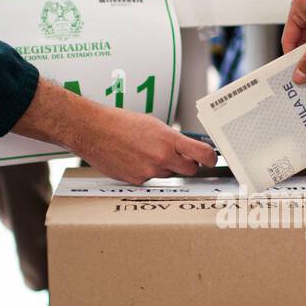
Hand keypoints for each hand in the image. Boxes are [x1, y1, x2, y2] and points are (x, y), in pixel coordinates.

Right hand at [12, 80, 216, 184]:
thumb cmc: (121, 123)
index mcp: (168, 140)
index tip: (212, 159)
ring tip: (145, 152)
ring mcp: (149, 172)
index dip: (211, 158)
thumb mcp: (153, 124)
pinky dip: (145, 171)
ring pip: (168, 175)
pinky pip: (150, 180)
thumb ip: (172, 138)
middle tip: (181, 157)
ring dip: (164, 167)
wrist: (93, 131)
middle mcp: (161, 158)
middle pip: (189, 171)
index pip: (202, 154)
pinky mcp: (136, 181)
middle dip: (188, 165)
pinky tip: (133, 159)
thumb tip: (188, 149)